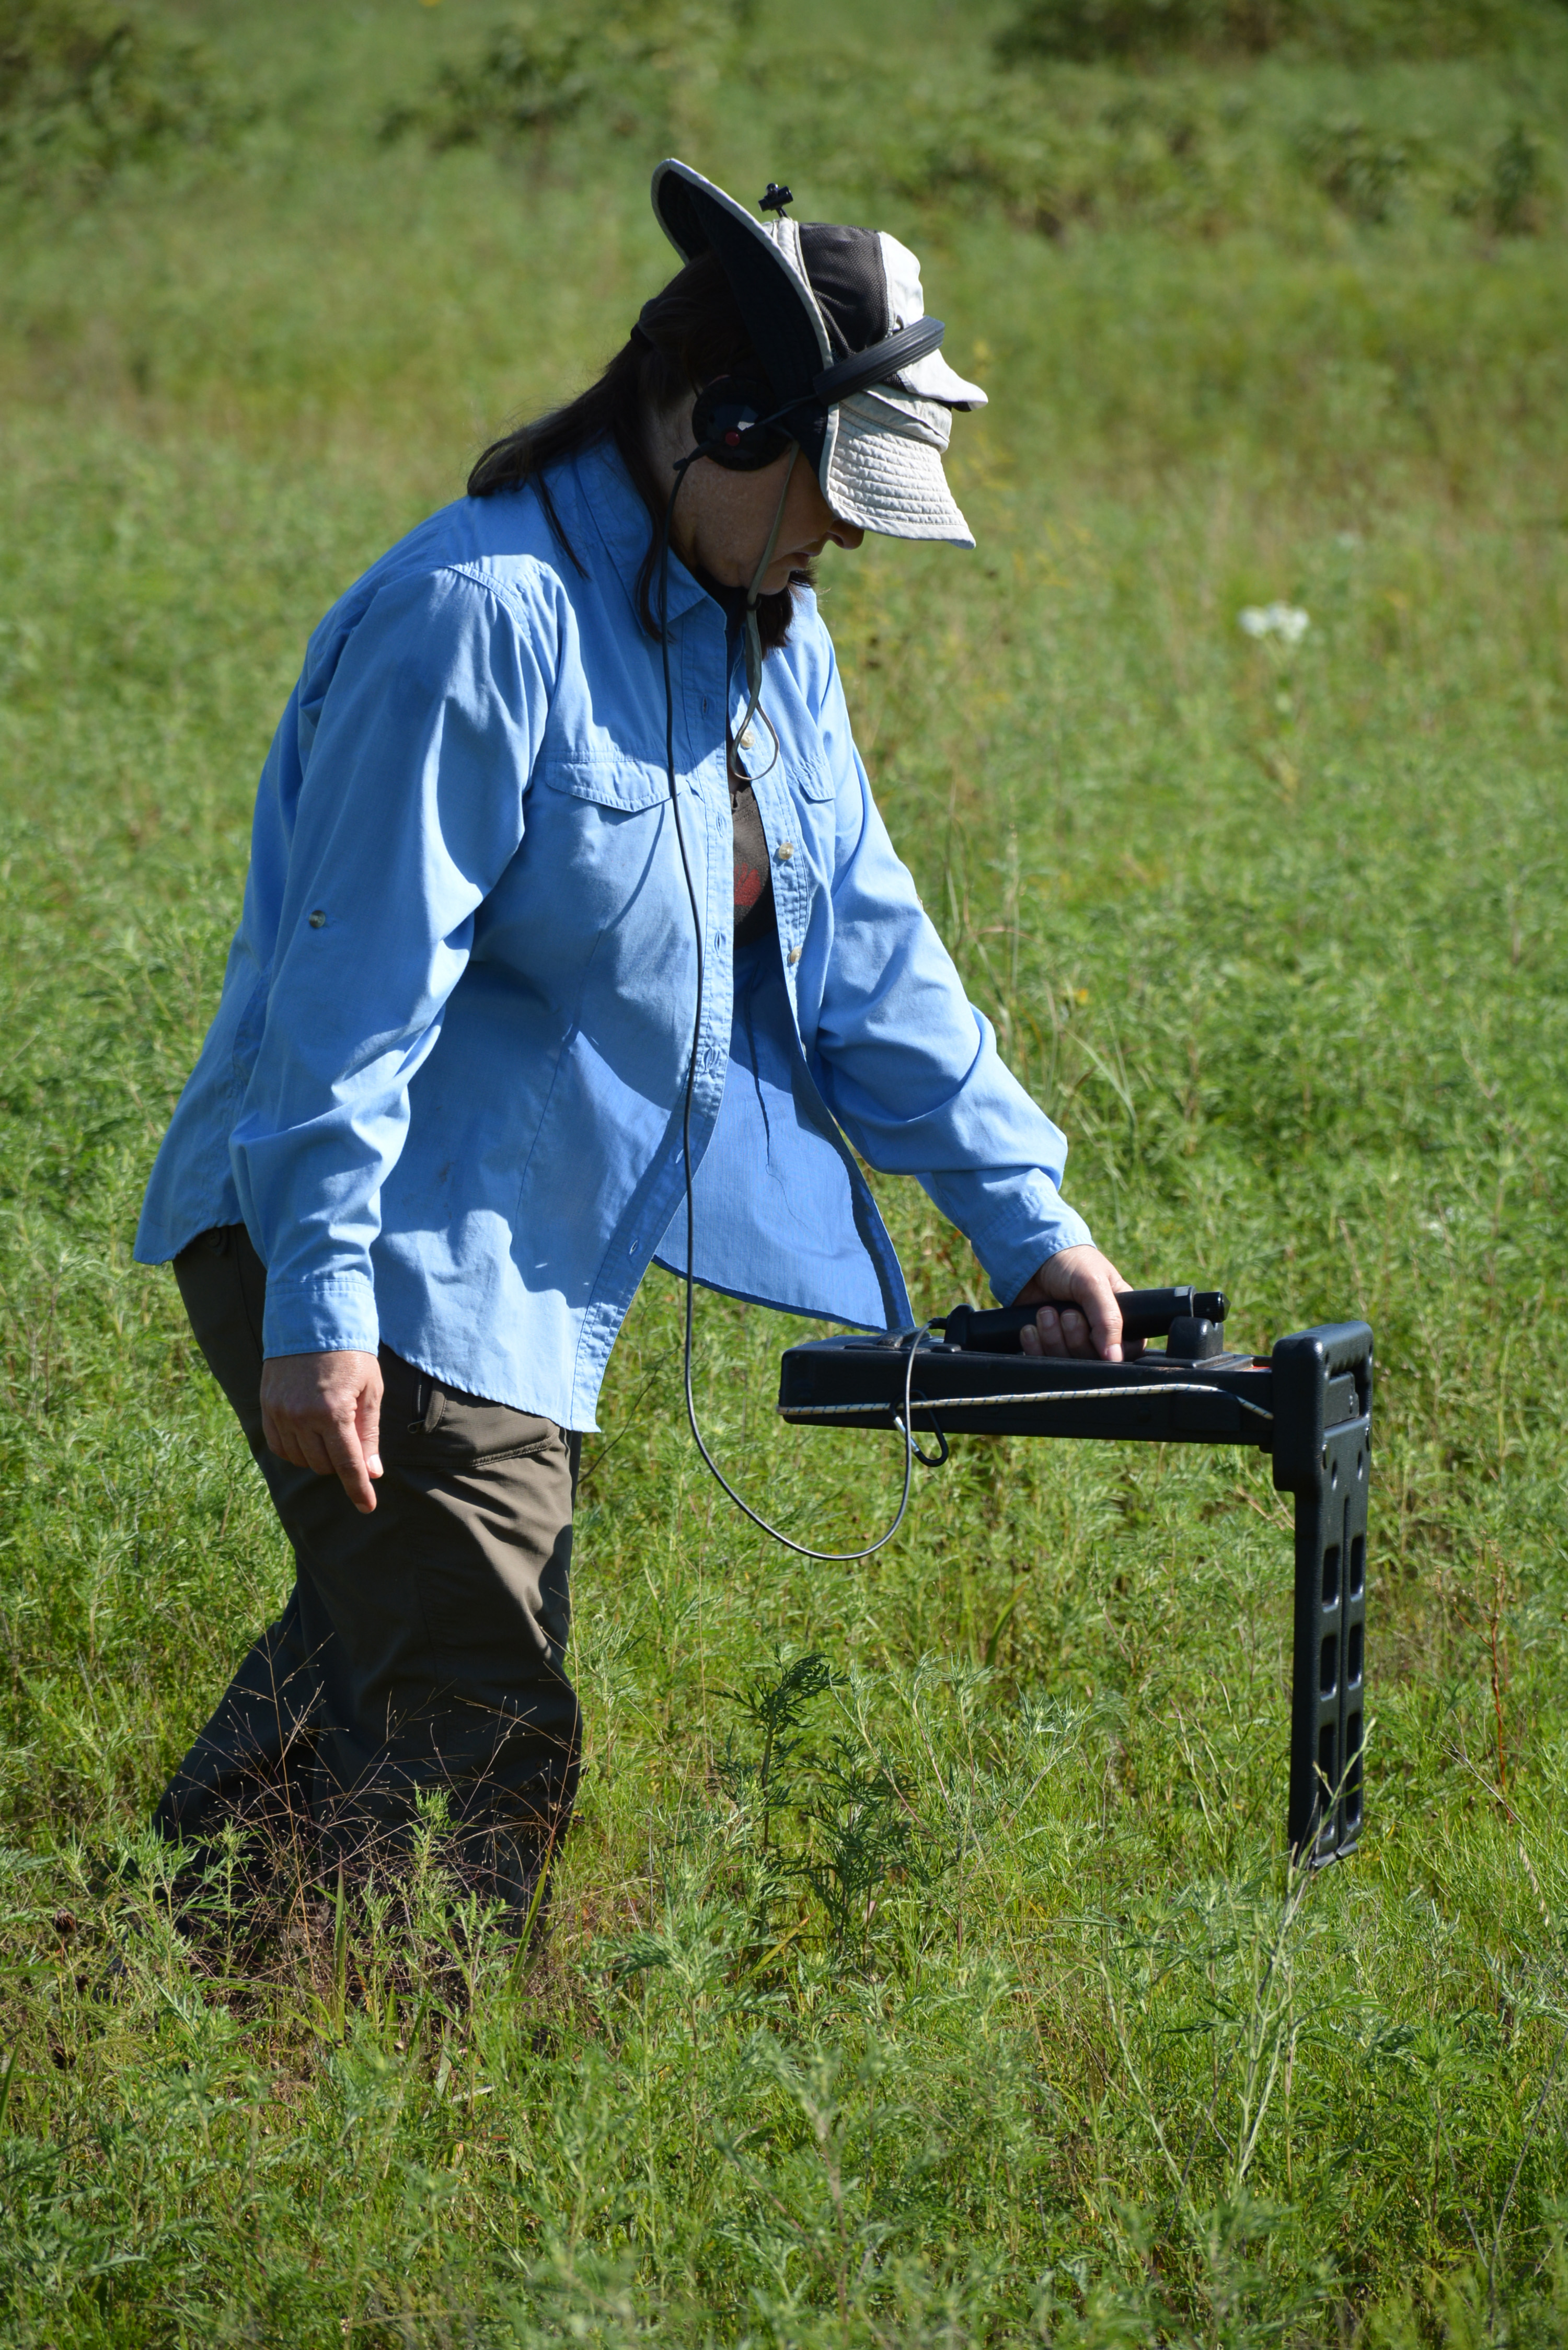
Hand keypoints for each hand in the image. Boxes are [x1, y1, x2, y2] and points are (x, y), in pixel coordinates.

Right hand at [259, 1350, 383, 1513]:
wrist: (313, 1319)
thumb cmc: (351, 1354)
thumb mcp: (370, 1390)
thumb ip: (369, 1434)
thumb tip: (372, 1472)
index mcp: (333, 1412)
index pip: (347, 1464)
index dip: (358, 1489)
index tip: (367, 1507)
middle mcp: (302, 1416)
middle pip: (323, 1465)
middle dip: (341, 1463)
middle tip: (352, 1440)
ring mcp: (280, 1413)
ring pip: (300, 1459)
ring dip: (319, 1456)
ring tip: (331, 1431)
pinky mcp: (266, 1407)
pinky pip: (279, 1446)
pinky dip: (295, 1449)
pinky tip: (308, 1435)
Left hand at [1013, 1245, 1139, 1363]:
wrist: (1029, 1255)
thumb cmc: (1070, 1262)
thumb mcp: (1094, 1284)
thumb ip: (1109, 1320)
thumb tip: (1115, 1358)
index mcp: (1118, 1317)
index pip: (1127, 1351)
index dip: (1111, 1352)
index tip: (1096, 1337)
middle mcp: (1095, 1332)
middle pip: (1092, 1360)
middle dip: (1075, 1338)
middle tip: (1067, 1313)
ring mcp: (1068, 1339)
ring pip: (1067, 1362)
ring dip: (1053, 1338)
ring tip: (1046, 1312)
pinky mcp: (1044, 1343)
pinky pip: (1042, 1359)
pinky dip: (1035, 1345)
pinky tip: (1031, 1327)